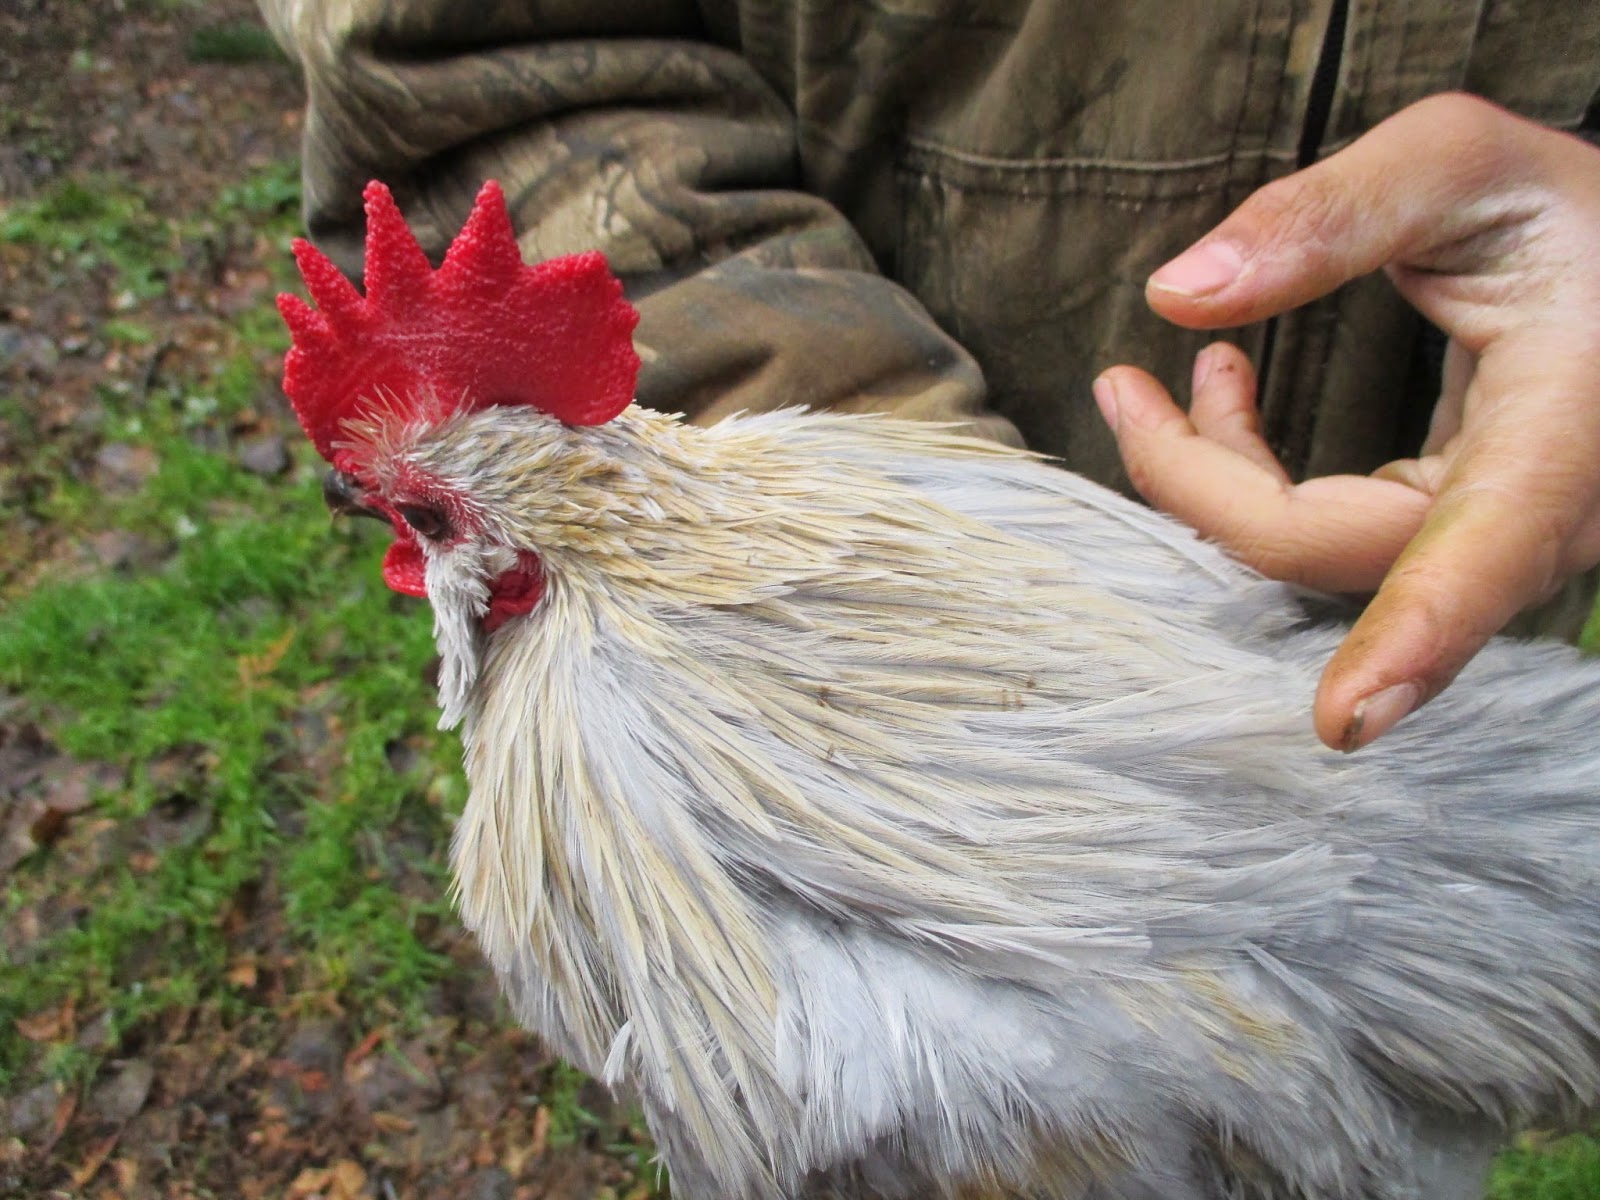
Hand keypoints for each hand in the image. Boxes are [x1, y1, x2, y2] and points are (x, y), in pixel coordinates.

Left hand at [1093, 93, 1599, 751]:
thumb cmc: (1556, 208)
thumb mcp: (1462, 162)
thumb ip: (1329, 217)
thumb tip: (1177, 296)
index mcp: (1570, 429)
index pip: (1482, 555)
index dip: (1411, 640)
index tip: (1341, 722)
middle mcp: (1547, 511)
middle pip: (1334, 551)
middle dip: (1202, 487)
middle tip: (1123, 391)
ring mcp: (1502, 538)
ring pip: (1320, 554)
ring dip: (1218, 479)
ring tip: (1155, 383)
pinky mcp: (1459, 535)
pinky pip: (1333, 537)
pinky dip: (1256, 477)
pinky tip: (1225, 390)